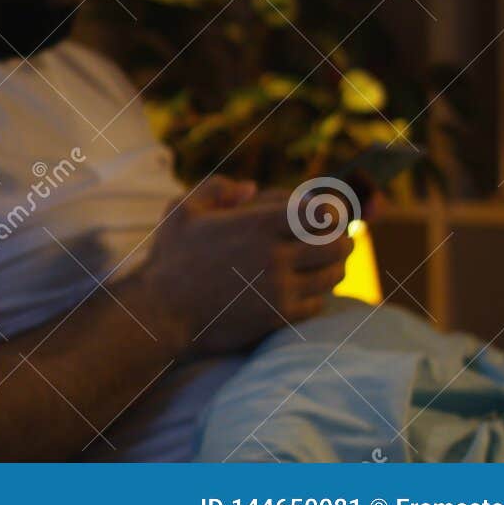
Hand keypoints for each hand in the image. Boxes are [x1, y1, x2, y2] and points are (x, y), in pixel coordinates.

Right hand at [126, 182, 353, 356]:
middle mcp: (275, 256)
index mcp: (256, 225)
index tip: (327, 214)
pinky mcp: (277, 317)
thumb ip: (216, 188)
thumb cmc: (169, 259)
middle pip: (336, 245)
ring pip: (331, 276)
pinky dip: (317, 296)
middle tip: (341, 240)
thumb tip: (251, 188)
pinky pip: (316, 304)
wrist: (160, 313)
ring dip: (334, 268)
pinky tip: (306, 291)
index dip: (330, 211)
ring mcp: (279, 289)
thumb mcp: (181, 210)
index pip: (320, 212)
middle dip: (343, 240)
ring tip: (328, 264)